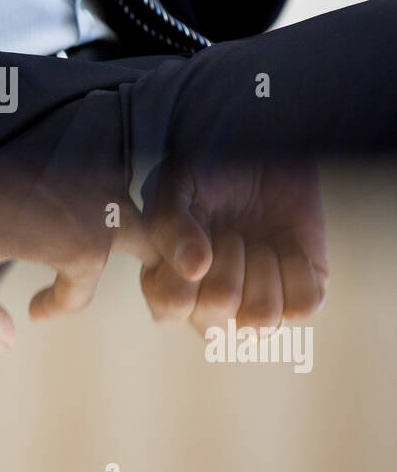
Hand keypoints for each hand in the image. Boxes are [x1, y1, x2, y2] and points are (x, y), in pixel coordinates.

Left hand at [0, 106, 157, 351]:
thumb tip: (4, 342)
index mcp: (83, 252)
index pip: (79, 295)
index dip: (52, 307)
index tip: (32, 309)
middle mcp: (111, 215)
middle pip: (148, 250)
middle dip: (144, 268)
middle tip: (116, 271)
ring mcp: (114, 170)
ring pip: (142, 205)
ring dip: (132, 220)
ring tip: (101, 224)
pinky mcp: (106, 135)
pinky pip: (125, 164)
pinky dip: (115, 178)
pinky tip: (87, 182)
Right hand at [139, 159, 328, 334]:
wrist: (267, 152)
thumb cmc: (211, 171)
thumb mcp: (177, 184)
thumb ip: (169, 224)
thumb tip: (193, 268)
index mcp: (167, 286)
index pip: (170, 305)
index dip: (187, 266)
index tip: (195, 228)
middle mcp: (207, 308)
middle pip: (218, 312)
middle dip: (228, 257)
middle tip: (230, 231)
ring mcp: (253, 307)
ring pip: (261, 320)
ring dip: (263, 266)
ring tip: (257, 241)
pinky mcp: (299, 299)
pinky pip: (303, 306)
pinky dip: (297, 266)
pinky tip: (285, 245)